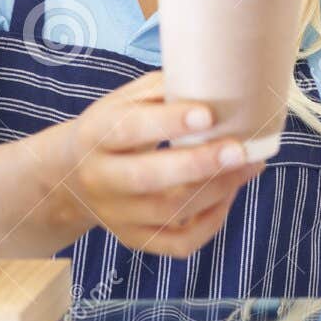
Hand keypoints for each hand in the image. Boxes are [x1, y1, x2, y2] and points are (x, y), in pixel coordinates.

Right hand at [58, 70, 263, 258]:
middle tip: (239, 150)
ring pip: (169, 213)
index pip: (130, 129)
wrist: (73, 177)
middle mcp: (102, 179)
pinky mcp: (135, 239)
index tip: (207, 114)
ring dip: (216, 191)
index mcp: (97, 135)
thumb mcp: (124, 101)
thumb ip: (162, 90)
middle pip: (148, 178)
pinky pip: (178, 243)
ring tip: (248, 166)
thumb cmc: (114, 129)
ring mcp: (118, 215)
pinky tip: (229, 195)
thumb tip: (214, 77)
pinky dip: (210, 224)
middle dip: (198, 165)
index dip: (168, 122)